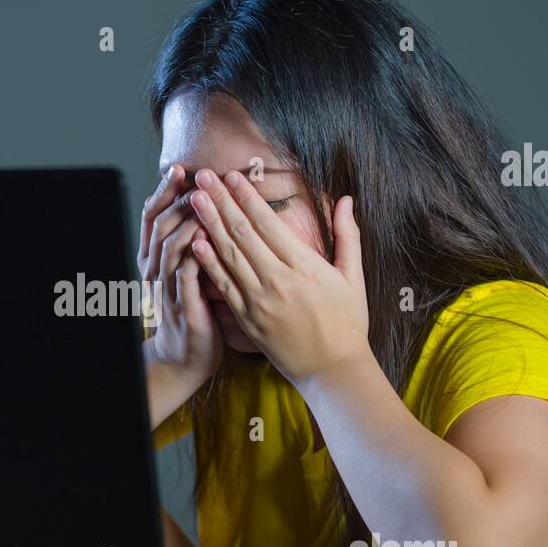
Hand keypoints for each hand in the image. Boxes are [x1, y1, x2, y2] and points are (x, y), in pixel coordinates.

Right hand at [137, 166, 222, 416]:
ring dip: (184, 222)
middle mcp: (156, 270)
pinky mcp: (184, 307)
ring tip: (202, 202)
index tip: (181, 169)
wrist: (186, 357)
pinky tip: (208, 240)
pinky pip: (184, 277)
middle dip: (176, 199)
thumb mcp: (190, 272)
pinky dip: (194, 257)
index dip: (165, 191)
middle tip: (195, 180)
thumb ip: (193, 243)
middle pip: (159, 225)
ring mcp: (167, 289)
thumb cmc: (195, 311)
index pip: (153, 216)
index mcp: (156, 259)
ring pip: (168, 247)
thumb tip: (206, 208)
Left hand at [187, 168, 369, 386]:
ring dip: (208, 225)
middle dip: (220, 201)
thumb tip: (346, 199)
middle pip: (242, 233)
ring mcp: (259, 301)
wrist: (332, 370)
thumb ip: (348, 236)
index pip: (268, 223)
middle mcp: (278, 281)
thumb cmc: (347, 323)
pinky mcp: (248, 319)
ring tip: (194, 200)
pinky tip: (195, 243)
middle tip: (202, 176)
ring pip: (228, 255)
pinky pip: (224, 286)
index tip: (232, 175)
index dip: (246, 197)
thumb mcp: (353, 277)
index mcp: (305, 266)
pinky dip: (209, 263)